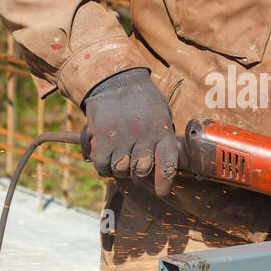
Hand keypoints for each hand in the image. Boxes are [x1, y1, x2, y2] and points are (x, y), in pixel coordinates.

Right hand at [80, 68, 179, 196]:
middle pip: (141, 171)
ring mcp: (122, 137)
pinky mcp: (102, 138)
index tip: (162, 192)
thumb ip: (162, 136)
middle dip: (138, 173)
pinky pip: (102, 165)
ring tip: (119, 156)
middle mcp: (143, 136)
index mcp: (162, 130)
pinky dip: (104, 167)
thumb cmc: (142, 99)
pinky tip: (106, 157)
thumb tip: (162, 164)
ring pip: (120, 170)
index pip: (168, 162)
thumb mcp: (161, 113)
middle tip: (134, 165)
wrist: (115, 78)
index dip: (165, 180)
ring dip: (119, 168)